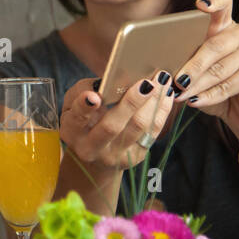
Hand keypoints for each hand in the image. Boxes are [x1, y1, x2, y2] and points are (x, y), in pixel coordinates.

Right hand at [59, 73, 175, 174]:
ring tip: (162, 81)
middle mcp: (92, 148)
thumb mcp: (72, 106)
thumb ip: (83, 91)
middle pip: (112, 126)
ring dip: (153, 102)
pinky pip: (153, 131)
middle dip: (130, 103)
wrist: (95, 157)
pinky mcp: (136, 156)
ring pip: (138, 127)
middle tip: (146, 82)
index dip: (85, 108)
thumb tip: (108, 80)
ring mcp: (116, 155)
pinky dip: (161, 110)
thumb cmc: (83, 122)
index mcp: (72, 133)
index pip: (77, 119)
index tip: (94, 96)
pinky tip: (166, 94)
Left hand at [173, 0, 238, 136]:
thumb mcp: (192, 68)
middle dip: (193, 65)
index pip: (224, 0)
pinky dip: (209, 96)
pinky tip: (195, 101)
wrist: (238, 107)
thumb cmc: (209, 83)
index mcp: (223, 23)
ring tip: (179, 94)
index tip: (201, 4)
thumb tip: (159, 69)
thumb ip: (181, 60)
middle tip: (176, 80)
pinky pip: (230, 85)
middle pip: (216, 44)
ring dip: (197, 85)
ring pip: (220, 68)